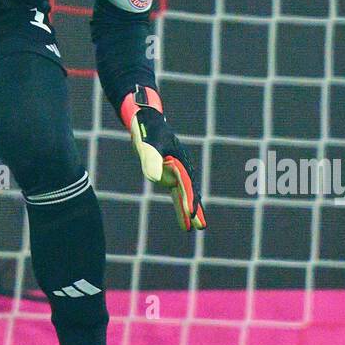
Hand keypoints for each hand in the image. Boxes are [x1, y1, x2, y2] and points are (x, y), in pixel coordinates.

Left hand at [128, 96, 205, 232]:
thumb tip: (153, 178)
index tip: (191, 214)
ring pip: (184, 192)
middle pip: (189, 190)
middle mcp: (180, 165)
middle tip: (200, 226)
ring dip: (188, 208)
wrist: (144, 117)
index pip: (185, 183)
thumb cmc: (146, 129)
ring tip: (193, 227)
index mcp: (178, 159)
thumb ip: (150, 160)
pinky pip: (176, 189)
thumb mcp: (146, 144)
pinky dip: (180, 200)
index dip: (188, 199)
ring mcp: (175, 168)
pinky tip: (183, 213)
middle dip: (194, 208)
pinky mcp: (168, 169)